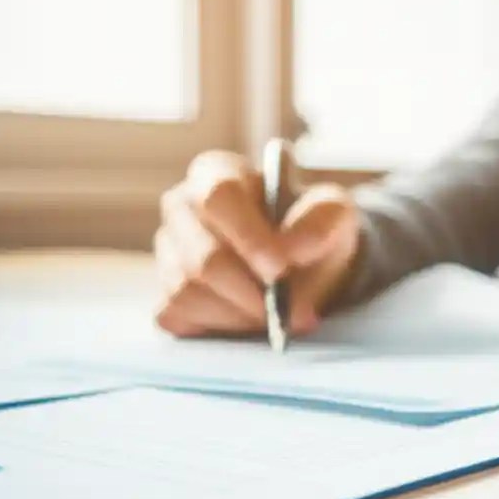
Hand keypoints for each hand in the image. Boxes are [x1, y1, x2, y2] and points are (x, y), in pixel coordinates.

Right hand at [153, 151, 363, 336]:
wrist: (306, 265)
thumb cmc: (311, 229)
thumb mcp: (333, 214)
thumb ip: (320, 223)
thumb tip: (292, 249)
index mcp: (216, 172)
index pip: (219, 197)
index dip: (249, 237)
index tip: (280, 269)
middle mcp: (181, 207)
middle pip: (203, 257)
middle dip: (251, 291)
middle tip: (289, 310)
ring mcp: (168, 250)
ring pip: (188, 290)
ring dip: (241, 313)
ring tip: (277, 316)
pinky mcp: (165, 292)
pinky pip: (179, 315)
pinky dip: (220, 326)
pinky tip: (249, 320)